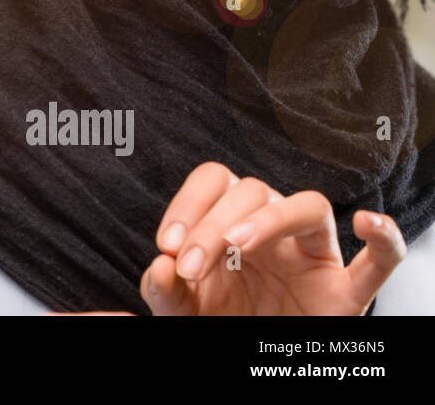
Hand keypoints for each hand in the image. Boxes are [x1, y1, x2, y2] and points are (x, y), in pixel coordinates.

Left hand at [140, 161, 406, 314]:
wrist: (255, 361)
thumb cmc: (221, 321)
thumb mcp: (181, 309)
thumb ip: (164, 289)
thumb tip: (159, 267)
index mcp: (231, 220)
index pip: (216, 181)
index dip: (189, 204)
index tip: (168, 245)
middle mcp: (274, 229)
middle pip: (254, 191)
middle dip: (213, 225)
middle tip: (192, 267)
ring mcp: (313, 256)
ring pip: (309, 206)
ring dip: (271, 218)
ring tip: (237, 242)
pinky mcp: (345, 291)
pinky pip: (380, 259)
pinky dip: (383, 237)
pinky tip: (365, 223)